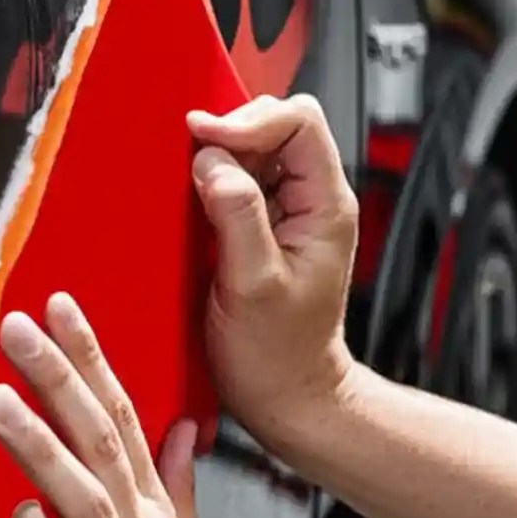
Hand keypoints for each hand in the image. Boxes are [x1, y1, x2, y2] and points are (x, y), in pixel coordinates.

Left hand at [0, 293, 200, 517]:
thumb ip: (175, 482)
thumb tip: (181, 427)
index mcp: (149, 501)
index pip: (120, 414)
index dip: (90, 359)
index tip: (57, 306)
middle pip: (99, 439)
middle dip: (60, 380)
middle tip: (15, 328)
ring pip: (84, 497)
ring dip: (44, 449)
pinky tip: (22, 511)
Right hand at [187, 94, 360, 451]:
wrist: (286, 396)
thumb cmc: (278, 355)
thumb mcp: (253, 285)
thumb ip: (236, 216)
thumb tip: (211, 162)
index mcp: (325, 205)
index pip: (299, 121)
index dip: (248, 121)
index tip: (204, 140)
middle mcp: (311, 200)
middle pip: (275, 125)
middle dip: (230, 135)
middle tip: (192, 161)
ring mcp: (286, 211)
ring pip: (252, 150)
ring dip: (217, 159)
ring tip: (191, 187)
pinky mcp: (260, 225)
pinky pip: (235, 180)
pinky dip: (210, 181)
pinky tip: (193, 203)